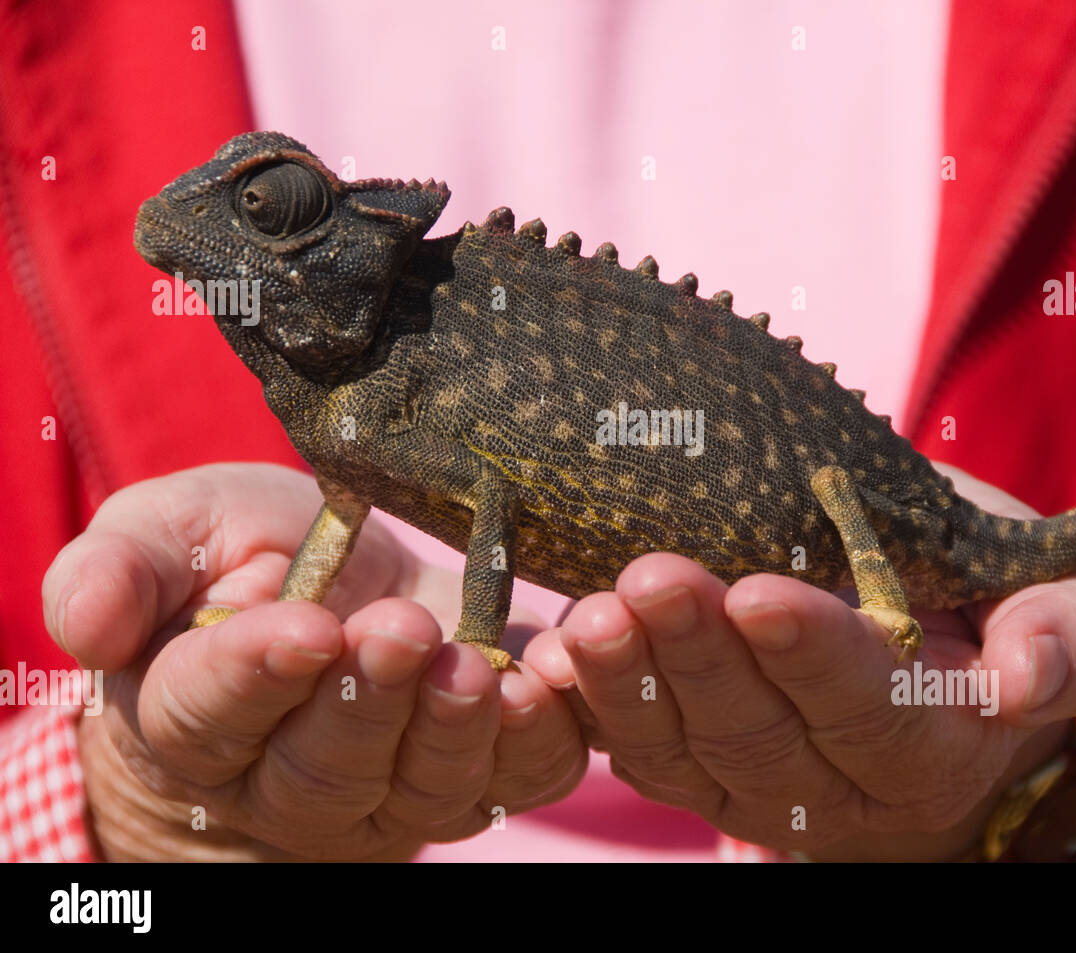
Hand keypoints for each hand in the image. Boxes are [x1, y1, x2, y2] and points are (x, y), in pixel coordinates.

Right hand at [43, 463, 585, 860]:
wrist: (329, 595)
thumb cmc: (239, 557)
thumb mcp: (171, 535)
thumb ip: (122, 571)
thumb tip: (89, 622)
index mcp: (197, 712)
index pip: (212, 709)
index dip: (256, 672)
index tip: (301, 626)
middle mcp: (290, 774)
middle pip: (326, 763)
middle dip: (366, 697)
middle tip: (398, 632)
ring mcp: (389, 786)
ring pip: (422, 786)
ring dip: (453, 728)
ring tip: (475, 667)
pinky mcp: (472, 771)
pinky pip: (514, 777)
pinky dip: (536, 740)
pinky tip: (547, 682)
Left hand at [524, 464, 1075, 859]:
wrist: (929, 660)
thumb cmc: (984, 610)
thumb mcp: (1049, 605)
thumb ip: (1061, 636)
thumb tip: (1029, 679)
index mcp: (934, 745)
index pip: (871, 708)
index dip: (815, 656)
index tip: (760, 593)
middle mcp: (842, 784)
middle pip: (762, 729)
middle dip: (701, 654)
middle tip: (651, 579)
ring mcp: (760, 785)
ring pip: (686, 747)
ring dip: (632, 682)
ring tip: (592, 617)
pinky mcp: (699, 770)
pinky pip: (639, 753)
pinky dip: (593, 708)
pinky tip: (556, 658)